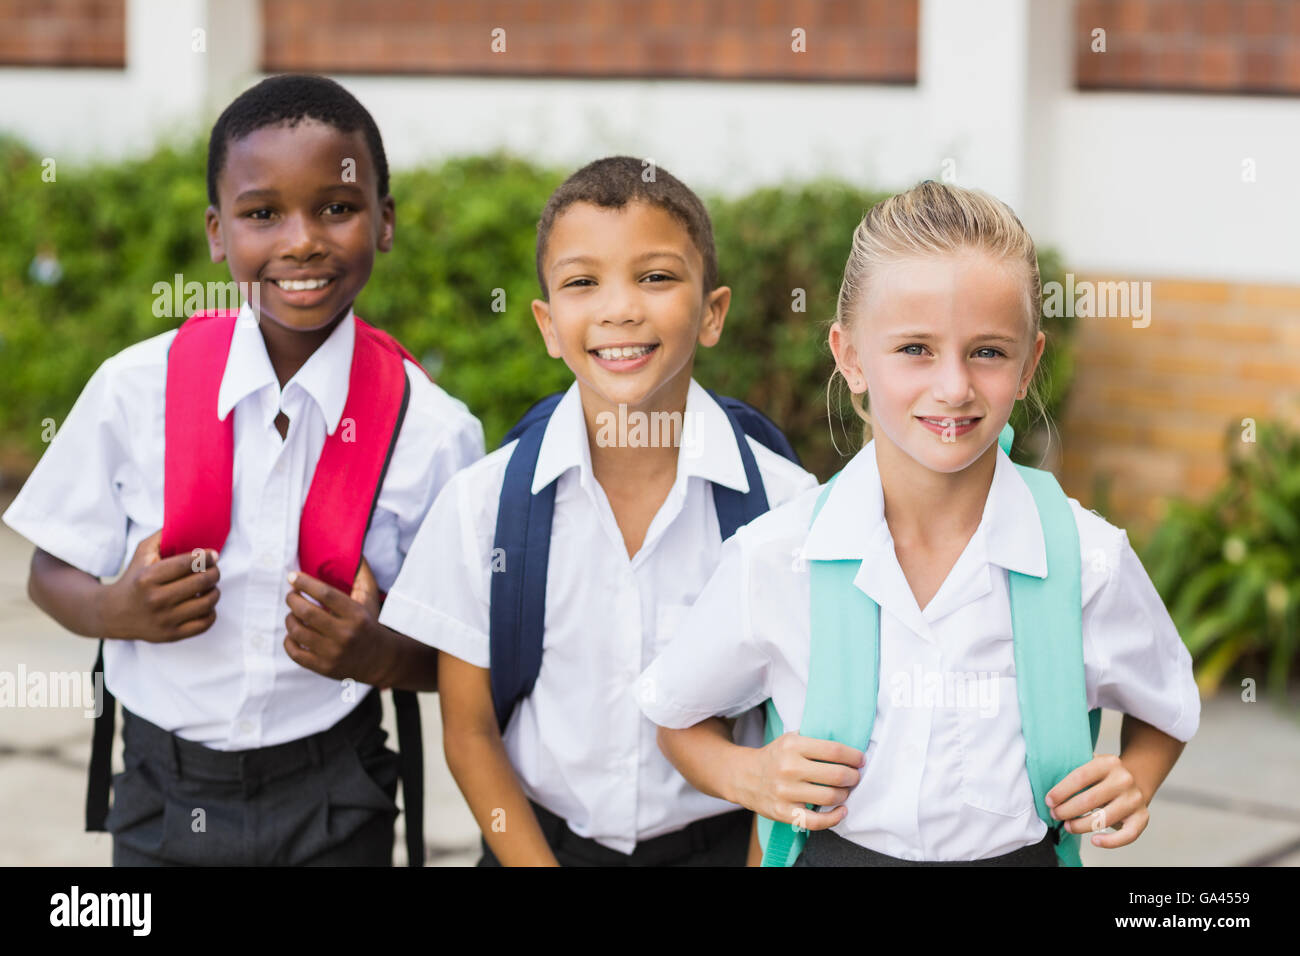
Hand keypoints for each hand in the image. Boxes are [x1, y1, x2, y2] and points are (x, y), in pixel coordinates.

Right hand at [100, 531, 219, 641]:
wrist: (112, 614)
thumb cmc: (133, 578)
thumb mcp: (141, 553)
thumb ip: (163, 536)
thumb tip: (189, 524)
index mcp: (148, 578)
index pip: (189, 564)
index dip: (206, 557)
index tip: (212, 555)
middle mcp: (156, 600)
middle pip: (203, 581)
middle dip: (214, 572)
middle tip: (214, 569)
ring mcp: (164, 620)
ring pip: (208, 602)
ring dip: (214, 591)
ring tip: (209, 586)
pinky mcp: (171, 635)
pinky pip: (205, 623)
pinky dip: (210, 612)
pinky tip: (203, 603)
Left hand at [284, 557, 392, 684]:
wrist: (381, 660)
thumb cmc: (370, 624)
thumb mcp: (370, 599)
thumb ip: (362, 575)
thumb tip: (355, 551)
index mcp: (356, 615)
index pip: (325, 594)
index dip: (305, 582)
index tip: (292, 576)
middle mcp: (345, 634)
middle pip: (306, 612)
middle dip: (292, 599)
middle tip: (291, 594)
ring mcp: (333, 653)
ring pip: (298, 631)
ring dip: (290, 618)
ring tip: (293, 613)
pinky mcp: (323, 668)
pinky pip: (295, 652)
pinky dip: (289, 640)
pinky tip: (293, 633)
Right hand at [736, 731, 863, 831]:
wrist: (743, 776)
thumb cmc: (775, 757)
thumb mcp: (790, 738)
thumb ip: (814, 739)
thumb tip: (847, 746)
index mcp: (792, 745)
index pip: (834, 750)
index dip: (853, 756)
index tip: (860, 760)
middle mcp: (788, 768)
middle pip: (836, 774)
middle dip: (853, 777)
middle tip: (855, 777)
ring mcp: (785, 792)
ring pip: (830, 796)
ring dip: (845, 794)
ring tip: (844, 791)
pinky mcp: (783, 812)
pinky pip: (817, 821)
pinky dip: (834, 817)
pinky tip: (841, 810)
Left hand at [1046, 753, 1148, 847]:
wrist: (1135, 779)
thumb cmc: (1104, 775)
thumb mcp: (1092, 764)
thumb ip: (1074, 769)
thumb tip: (1047, 782)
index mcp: (1109, 762)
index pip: (1080, 776)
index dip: (1061, 791)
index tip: (1049, 801)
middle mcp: (1124, 780)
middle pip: (1090, 800)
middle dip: (1067, 810)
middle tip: (1055, 815)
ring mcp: (1135, 799)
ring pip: (1104, 819)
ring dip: (1081, 826)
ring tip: (1068, 826)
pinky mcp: (1142, 817)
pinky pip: (1127, 835)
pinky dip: (1110, 842)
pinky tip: (1094, 840)